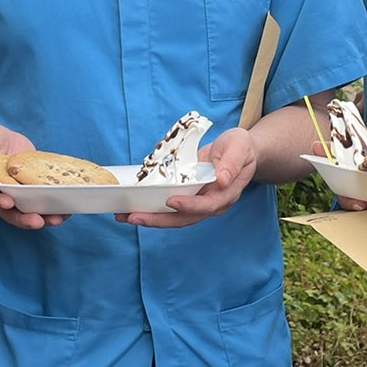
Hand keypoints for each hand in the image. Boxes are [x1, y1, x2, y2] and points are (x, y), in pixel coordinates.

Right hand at [0, 120, 66, 230]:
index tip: (9, 203)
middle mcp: (1, 194)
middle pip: (13, 212)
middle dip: (26, 219)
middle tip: (39, 221)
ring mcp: (19, 191)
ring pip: (31, 208)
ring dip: (45, 215)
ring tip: (60, 217)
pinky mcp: (32, 183)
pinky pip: (44, 195)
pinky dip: (55, 201)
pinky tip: (68, 204)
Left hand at [122, 127, 257, 227]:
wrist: (239, 151)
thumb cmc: (240, 148)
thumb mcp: (239, 147)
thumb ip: (231, 162)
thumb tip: (223, 179)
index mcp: (226, 193)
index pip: (207, 205)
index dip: (190, 205)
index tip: (171, 201)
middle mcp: (211, 203)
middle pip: (185, 218)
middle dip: (159, 220)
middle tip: (135, 217)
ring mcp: (198, 203)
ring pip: (174, 218)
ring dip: (151, 218)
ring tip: (126, 216)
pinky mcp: (187, 198)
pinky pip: (169, 208)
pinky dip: (151, 209)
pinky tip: (132, 208)